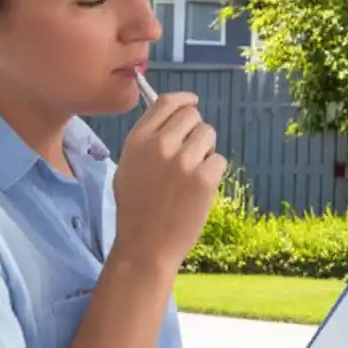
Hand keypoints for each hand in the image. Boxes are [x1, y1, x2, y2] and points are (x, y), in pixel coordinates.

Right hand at [110, 91, 225, 273]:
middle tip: (188, 156)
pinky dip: (213, 173)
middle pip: (193, 116)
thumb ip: (148, 139)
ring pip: (209, 135)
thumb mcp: (128, 166)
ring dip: (205, 151)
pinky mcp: (204, 178)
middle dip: (195, 131)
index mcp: (138, 140)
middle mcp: (160, 145)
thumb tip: (173, 114)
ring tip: (189, 176)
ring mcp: (183, 161)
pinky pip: (219, 160)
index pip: (167, 102)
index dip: (184, 100)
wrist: (146, 247)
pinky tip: (197, 191)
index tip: (192, 102)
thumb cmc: (136, 209)